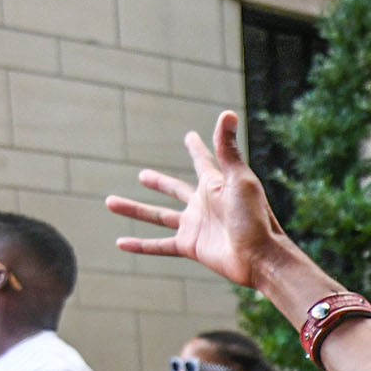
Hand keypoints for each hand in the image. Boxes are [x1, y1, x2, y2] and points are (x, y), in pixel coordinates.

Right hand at [107, 109, 289, 292]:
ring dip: (135, 209)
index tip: (190, 137)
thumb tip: (226, 113)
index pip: (203, 162)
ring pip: (158, 216)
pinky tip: (120, 242)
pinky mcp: (191, 246)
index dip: (197, 149)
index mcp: (216, 185)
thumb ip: (228, 149)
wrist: (260, 257)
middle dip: (159, 183)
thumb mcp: (239, 179)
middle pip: (175, 190)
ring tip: (109, 202)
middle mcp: (204, 205)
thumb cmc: (255, 217)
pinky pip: (160, 245)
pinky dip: (141, 245)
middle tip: (143, 175)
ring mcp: (196, 226)